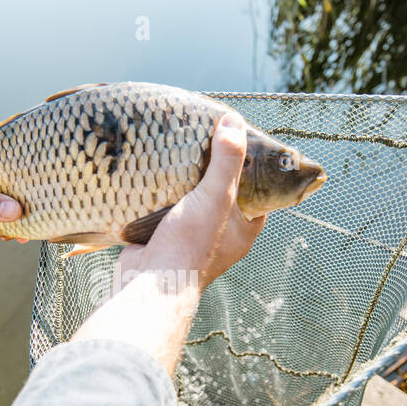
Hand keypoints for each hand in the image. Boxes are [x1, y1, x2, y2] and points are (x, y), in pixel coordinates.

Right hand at [72, 113, 264, 374]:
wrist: (149, 284)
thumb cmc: (191, 245)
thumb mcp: (216, 197)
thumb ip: (227, 160)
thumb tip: (234, 121)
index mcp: (242, 231)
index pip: (256, 194)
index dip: (251, 170)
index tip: (240, 146)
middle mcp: (220, 238)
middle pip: (222, 195)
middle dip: (212, 172)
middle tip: (205, 142)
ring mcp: (191, 240)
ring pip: (193, 203)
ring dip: (185, 181)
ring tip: (180, 151)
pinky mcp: (164, 239)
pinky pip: (167, 211)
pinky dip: (163, 194)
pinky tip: (157, 173)